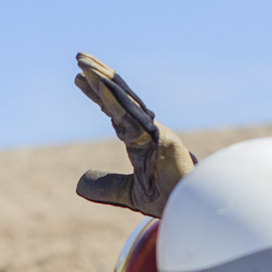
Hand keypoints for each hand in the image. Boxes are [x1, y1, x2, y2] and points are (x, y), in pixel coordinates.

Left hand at [73, 52, 194, 217]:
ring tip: (83, 63)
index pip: (115, 111)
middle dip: (99, 77)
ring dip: (103, 80)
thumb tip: (79, 185)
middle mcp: (147, 130)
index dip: (98, 95)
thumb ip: (107, 186)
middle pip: (119, 97)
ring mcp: (155, 132)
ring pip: (125, 100)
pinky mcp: (162, 139)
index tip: (79, 80)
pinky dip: (115, 103)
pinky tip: (100, 88)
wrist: (192, 212)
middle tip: (79, 58)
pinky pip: (133, 119)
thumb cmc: (169, 200)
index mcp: (141, 140)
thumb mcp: (129, 193)